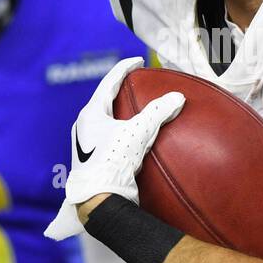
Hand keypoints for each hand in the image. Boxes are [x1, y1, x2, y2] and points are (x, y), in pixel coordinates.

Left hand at [44, 56, 184, 239]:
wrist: (98, 201)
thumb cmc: (113, 163)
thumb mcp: (138, 133)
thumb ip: (158, 113)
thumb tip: (177, 97)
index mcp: (90, 115)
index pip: (108, 83)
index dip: (124, 69)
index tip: (137, 61)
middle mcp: (84, 128)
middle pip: (104, 102)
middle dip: (119, 91)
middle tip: (135, 82)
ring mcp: (86, 146)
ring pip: (105, 122)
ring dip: (120, 113)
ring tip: (136, 109)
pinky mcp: (92, 162)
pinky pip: (108, 139)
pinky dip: (122, 133)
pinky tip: (134, 140)